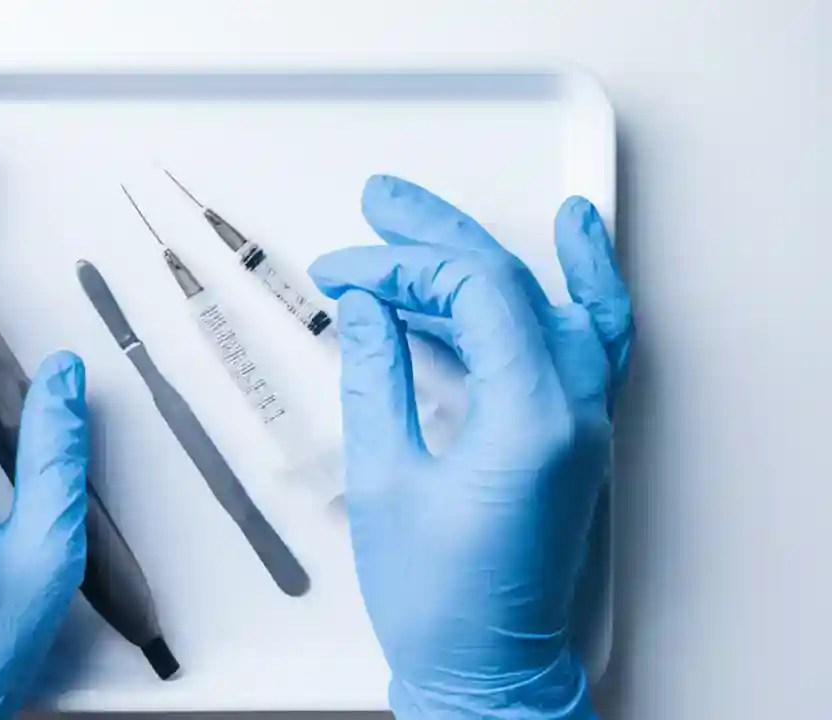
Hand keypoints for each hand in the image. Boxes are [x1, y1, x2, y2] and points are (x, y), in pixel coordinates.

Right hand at [309, 176, 631, 718]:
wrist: (491, 674)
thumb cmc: (443, 606)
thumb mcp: (388, 481)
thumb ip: (377, 378)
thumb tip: (367, 310)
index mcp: (529, 421)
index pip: (475, 293)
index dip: (402, 267)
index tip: (348, 271)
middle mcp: (574, 414)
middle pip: (513, 284)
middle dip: (437, 236)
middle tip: (383, 203)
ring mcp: (585, 425)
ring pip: (552, 304)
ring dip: (488, 257)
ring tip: (430, 223)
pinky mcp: (577, 437)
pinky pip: (597, 339)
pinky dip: (582, 284)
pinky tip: (571, 242)